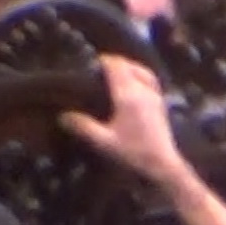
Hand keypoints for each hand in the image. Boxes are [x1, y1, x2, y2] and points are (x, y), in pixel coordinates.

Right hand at [60, 54, 187, 186]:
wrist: (162, 163)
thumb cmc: (133, 152)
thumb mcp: (104, 142)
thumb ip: (84, 127)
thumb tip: (62, 116)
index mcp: (127, 96)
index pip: (115, 66)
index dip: (103, 61)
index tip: (91, 63)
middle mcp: (142, 90)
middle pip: (127, 65)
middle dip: (113, 62)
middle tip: (99, 68)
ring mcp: (154, 95)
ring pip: (141, 70)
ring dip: (128, 66)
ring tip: (115, 72)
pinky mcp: (161, 103)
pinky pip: (150, 80)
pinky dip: (140, 74)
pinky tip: (135, 82)